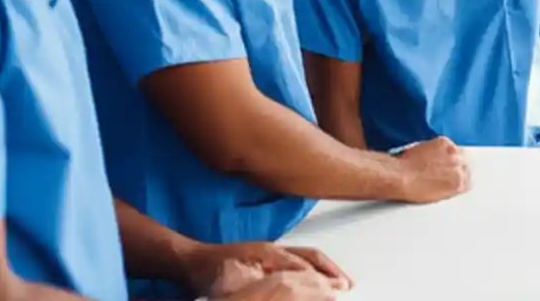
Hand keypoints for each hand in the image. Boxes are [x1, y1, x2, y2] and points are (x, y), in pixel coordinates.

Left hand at [183, 242, 351, 296]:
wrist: (191, 262)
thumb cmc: (209, 273)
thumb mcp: (236, 283)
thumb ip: (266, 284)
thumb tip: (295, 279)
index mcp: (268, 254)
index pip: (303, 266)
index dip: (321, 279)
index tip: (337, 290)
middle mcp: (273, 249)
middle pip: (311, 257)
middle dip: (331, 272)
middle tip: (348, 287)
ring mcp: (271, 250)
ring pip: (307, 256)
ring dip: (325, 268)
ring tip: (341, 281)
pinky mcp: (268, 255)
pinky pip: (298, 258)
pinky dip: (313, 267)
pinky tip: (318, 277)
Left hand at [393, 136, 469, 202]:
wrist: (400, 176)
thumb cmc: (413, 189)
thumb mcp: (437, 196)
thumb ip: (450, 188)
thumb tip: (451, 182)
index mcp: (460, 184)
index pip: (469, 180)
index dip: (459, 178)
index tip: (454, 177)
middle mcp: (460, 168)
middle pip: (466, 164)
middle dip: (457, 166)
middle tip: (445, 168)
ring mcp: (453, 153)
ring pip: (459, 152)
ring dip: (451, 155)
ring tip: (438, 160)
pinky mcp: (444, 142)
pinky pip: (449, 143)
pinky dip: (441, 147)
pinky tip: (431, 153)